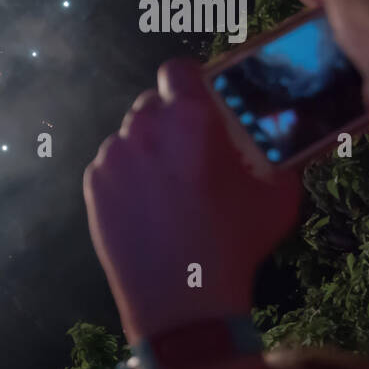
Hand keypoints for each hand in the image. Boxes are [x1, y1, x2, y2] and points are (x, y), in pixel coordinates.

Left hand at [83, 59, 300, 343]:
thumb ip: (271, 149)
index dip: (190, 81)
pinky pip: (111, 165)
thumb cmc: (233, 243)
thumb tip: (274, 132)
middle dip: (170, 119)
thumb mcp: (276, 192)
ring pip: (129, 136)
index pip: (177, 70)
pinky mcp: (93, 185)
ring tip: (169, 186)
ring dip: (147, 149)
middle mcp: (144, 129)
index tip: (199, 99)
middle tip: (190, 149)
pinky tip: (148, 205)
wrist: (181, 298)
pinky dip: (127, 176)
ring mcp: (112, 158)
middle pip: (151, 103)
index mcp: (190, 119)